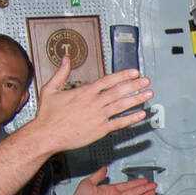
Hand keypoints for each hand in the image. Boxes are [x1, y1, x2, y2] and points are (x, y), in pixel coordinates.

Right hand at [30, 57, 152, 152]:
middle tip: (146, 80)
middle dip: (135, 85)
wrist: (47, 134)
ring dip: (137, 99)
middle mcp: (94, 102)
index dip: (123, 75)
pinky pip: (119, 123)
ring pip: (122, 105)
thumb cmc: (47, 115)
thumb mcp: (50, 89)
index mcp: (84, 92)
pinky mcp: (100, 130)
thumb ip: (61, 73)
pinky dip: (131, 119)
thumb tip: (66, 59)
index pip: (108, 80)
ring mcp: (98, 116)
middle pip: (118, 91)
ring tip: (149, 94)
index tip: (134, 72)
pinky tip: (141, 115)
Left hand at [70, 166, 156, 194]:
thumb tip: (104, 168)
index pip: (127, 185)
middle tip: (153, 185)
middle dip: (144, 188)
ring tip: (153, 193)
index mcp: (110, 189)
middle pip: (134, 191)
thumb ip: (98, 175)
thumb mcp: (88, 182)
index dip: (136, 182)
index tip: (144, 180)